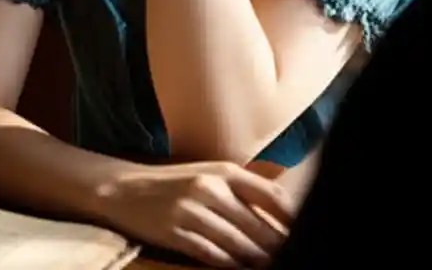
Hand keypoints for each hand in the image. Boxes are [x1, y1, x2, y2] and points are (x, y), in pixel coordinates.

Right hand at [103, 161, 294, 267]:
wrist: (124, 189)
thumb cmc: (174, 183)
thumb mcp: (210, 175)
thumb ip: (245, 191)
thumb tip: (284, 218)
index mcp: (224, 172)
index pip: (273, 198)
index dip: (293, 221)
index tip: (308, 236)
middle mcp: (209, 188)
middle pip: (259, 227)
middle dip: (277, 247)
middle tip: (292, 258)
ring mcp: (190, 211)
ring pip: (239, 245)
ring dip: (257, 260)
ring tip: (269, 266)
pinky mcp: (175, 232)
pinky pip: (212, 255)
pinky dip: (229, 264)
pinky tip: (238, 267)